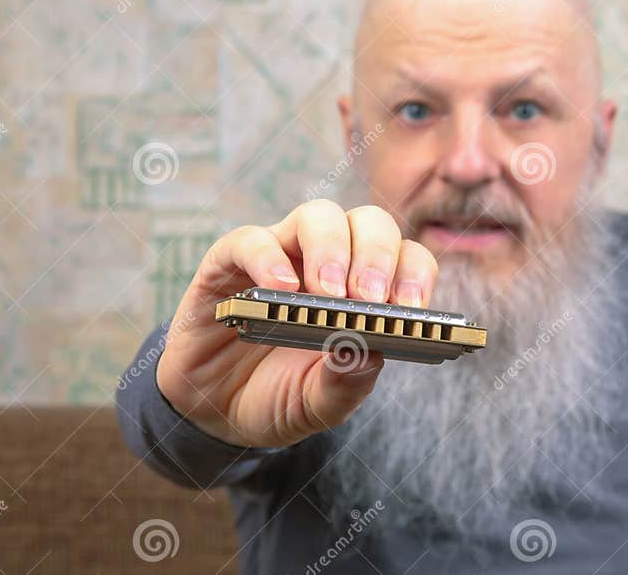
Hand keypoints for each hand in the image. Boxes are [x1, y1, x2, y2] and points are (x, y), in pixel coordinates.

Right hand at [155, 200, 438, 447]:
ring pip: (318, 216)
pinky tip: (280, 290)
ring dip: (331, 250)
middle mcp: (328, 262)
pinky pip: (251, 239)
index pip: (406, 257)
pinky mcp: (230, 262)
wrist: (214, 411)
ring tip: (327, 296)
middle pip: (369, 223)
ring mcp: (281, 255)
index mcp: (365, 291)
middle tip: (369, 298)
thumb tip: (369, 353)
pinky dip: (268, 258)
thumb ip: (346, 384)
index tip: (411, 307)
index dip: (414, 273)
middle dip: (376, 255)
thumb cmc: (278, 397)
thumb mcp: (319, 405)